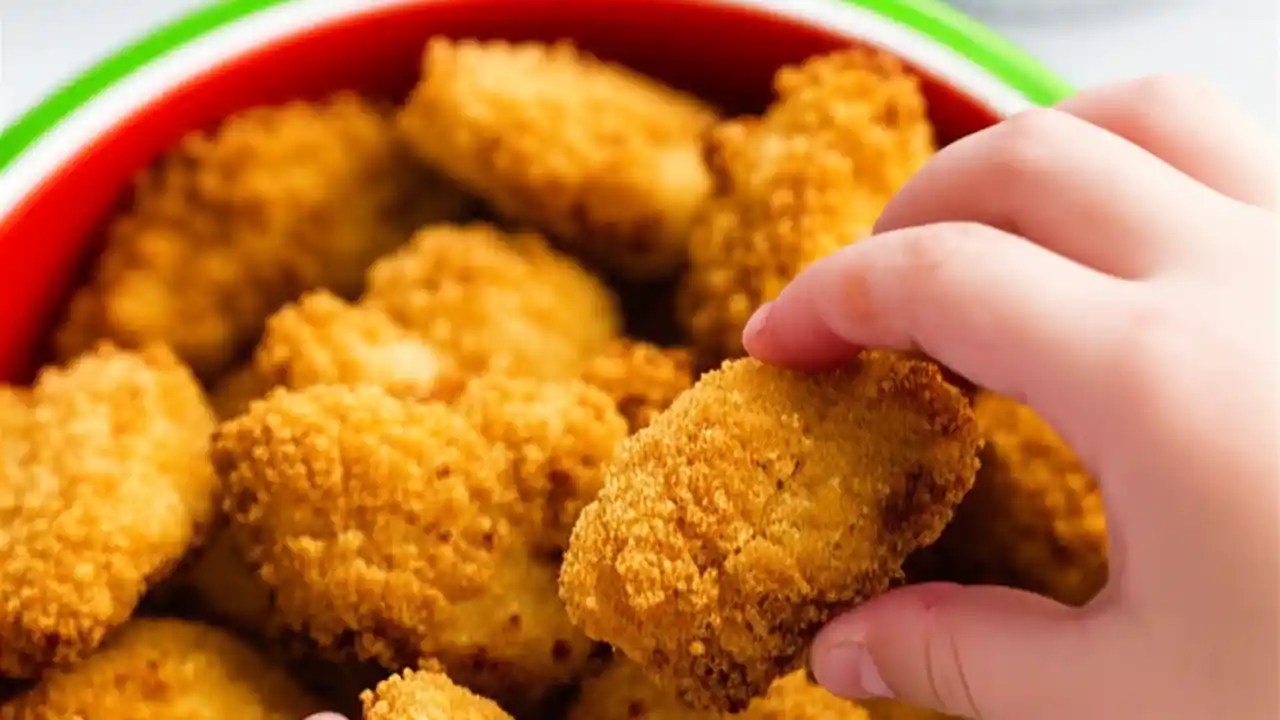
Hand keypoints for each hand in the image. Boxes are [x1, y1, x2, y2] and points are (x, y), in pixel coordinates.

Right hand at [743, 75, 1278, 718]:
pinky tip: (1130, 246)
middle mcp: (1245, 276)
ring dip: (1035, 155)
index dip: (829, 299)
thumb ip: (965, 660)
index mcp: (1160, 378)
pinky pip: (1245, 148)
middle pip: (1025, 158)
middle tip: (865, 290)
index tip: (780, 342)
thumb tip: (843, 653)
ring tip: (986, 230)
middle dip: (914, 211)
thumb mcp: (1139, 704)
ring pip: (1147, 113)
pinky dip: (1150, 162)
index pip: (937, 279)